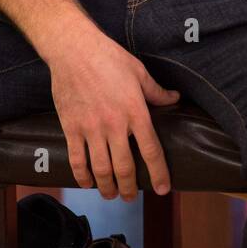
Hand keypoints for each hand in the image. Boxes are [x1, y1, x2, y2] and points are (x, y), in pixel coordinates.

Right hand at [47, 29, 179, 200]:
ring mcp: (91, 128)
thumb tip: (175, 99)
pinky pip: (77, 159)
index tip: (162, 188)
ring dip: (107, 187)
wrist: (73, 49)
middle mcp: (114, 124)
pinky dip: (82, 176)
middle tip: (131, 197)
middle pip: (125, 167)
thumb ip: (157, 92)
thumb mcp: (139, 72)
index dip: (159, 173)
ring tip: (111, 194)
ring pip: (101, 169)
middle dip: (130, 188)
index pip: (151, 150)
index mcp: (135, 111)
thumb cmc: (108, 57)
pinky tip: (87, 183)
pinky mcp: (71, 127)